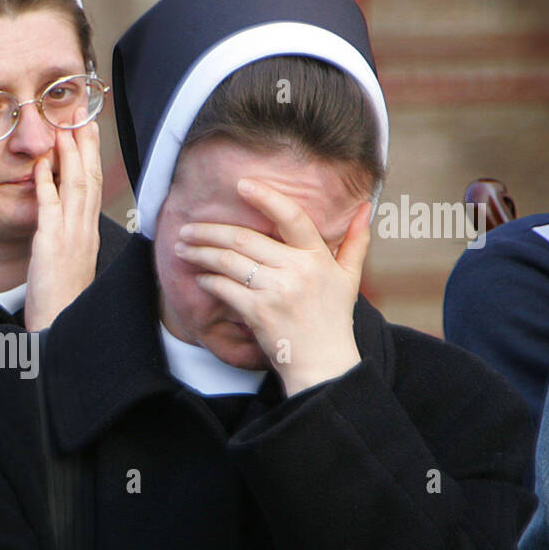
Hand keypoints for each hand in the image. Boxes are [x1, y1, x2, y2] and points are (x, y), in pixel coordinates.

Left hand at [24, 111, 102, 330]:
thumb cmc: (63, 302)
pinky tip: (40, 165)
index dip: (91, 154)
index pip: (93, 186)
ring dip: (70, 154)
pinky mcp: (52, 248)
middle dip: (85, 142)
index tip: (87, 128)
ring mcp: (71, 238)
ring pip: (75, 188)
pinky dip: (45, 185)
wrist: (61, 330)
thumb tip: (65, 218)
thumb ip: (69, 237)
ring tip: (65, 126)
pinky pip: (49, 210)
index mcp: (88, 234)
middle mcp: (84, 231)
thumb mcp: (69, 263)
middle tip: (80, 112)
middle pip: (89, 178)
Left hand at [176, 178, 371, 395]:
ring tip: (183, 248)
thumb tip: (365, 208)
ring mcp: (276, 291)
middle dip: (209, 231)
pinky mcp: (258, 312)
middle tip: (187, 228)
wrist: (322, 364)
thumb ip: (355, 241)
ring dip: (201, 253)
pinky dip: (208, 281)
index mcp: (317, 257)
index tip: (242, 185)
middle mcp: (297, 270)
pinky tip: (199, 277)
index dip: (266, 197)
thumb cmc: (333, 319)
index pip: (292, 217)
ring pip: (229, 261)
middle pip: (244, 239)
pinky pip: (225, 288)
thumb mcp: (349, 278)